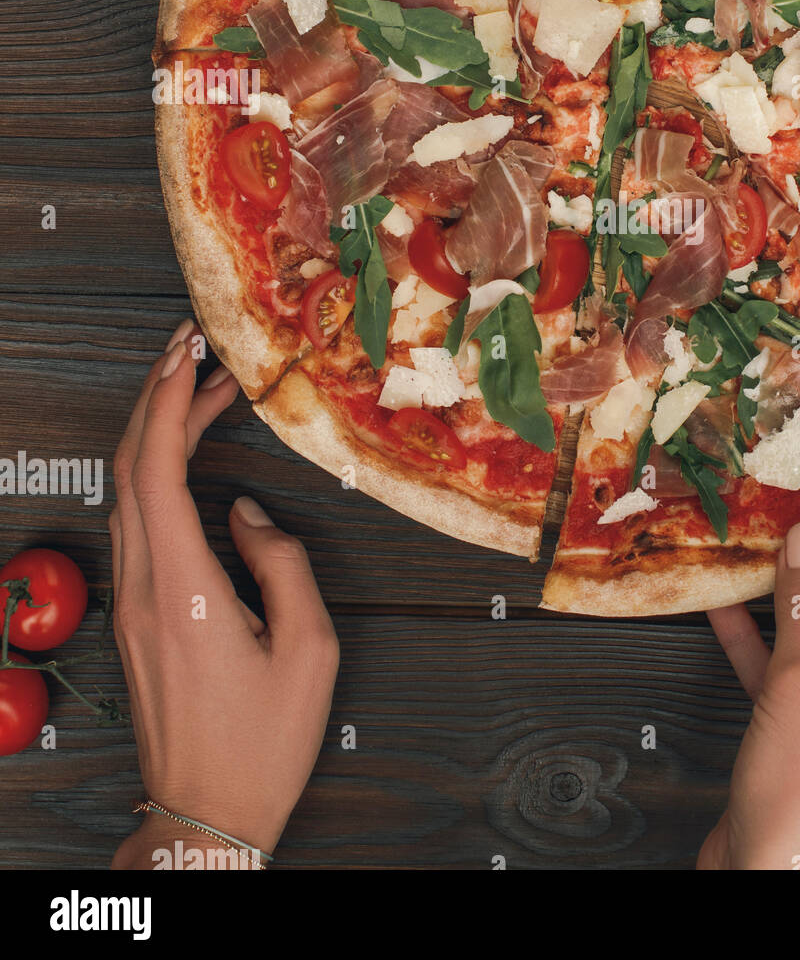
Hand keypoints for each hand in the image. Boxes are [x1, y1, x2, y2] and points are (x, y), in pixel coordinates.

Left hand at [109, 320, 338, 868]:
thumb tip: (247, 513)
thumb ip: (281, 564)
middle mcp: (143, 588)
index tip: (190, 356)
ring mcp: (131, 604)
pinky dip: (155, 476)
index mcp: (182, 589)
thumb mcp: (307, 649)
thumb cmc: (263, 741)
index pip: (154, 471)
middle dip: (157, 399)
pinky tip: (186, 462)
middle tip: (195, 353)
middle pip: (129, 470)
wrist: (206, 811)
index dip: (167, 403)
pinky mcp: (137, 617)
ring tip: (200, 393)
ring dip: (156, 435)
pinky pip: (135, 524)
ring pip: (127, 494)